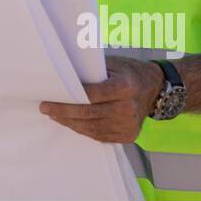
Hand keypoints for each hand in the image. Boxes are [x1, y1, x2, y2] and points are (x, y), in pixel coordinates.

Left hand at [38, 55, 163, 142]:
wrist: (154, 89)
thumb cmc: (128, 72)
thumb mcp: (112, 65)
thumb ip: (91, 72)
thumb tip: (62, 75)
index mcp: (124, 87)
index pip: (90, 95)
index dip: (68, 98)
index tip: (49, 98)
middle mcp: (127, 108)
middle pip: (88, 114)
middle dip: (63, 112)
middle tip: (45, 109)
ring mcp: (128, 125)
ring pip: (91, 128)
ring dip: (70, 123)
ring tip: (55, 115)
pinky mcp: (128, 135)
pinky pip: (99, 135)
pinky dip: (83, 129)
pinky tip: (71, 122)